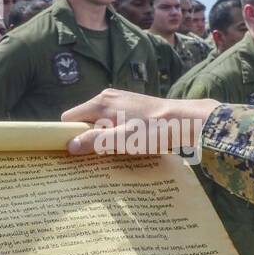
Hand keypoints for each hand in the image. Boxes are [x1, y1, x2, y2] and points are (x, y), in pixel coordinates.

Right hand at [62, 90, 218, 156]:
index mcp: (100, 103)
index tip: (74, 153)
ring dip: (101, 138)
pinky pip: (111, 121)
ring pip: (97, 122)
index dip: (68, 135)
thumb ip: (95, 141)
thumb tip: (69, 146)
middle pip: (83, 120)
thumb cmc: (153, 131)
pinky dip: (112, 133)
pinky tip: (124, 145)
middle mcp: (107, 97)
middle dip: (85, 138)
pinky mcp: (130, 107)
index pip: (69, 118)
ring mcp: (120, 101)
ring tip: (111, 154)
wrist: (185, 121)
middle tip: (95, 157)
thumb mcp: (122, 140)